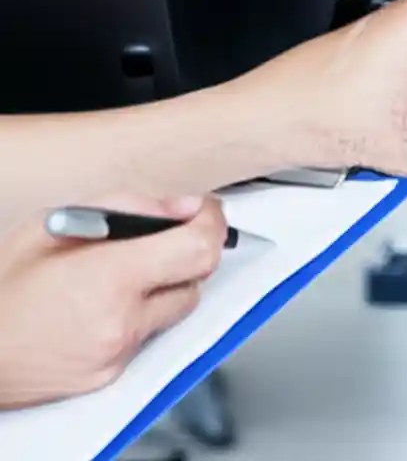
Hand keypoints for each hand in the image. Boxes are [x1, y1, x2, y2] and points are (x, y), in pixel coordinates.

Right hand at [0, 196, 225, 408]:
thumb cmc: (3, 287)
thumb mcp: (52, 225)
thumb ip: (125, 207)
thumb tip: (180, 207)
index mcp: (108, 278)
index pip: (198, 248)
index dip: (211, 222)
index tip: (204, 211)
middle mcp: (122, 321)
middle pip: (197, 279)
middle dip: (190, 252)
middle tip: (165, 237)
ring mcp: (120, 353)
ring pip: (176, 309)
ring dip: (166, 285)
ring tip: (123, 273)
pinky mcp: (115, 375)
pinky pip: (150, 335)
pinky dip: (140, 314)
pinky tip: (104, 305)